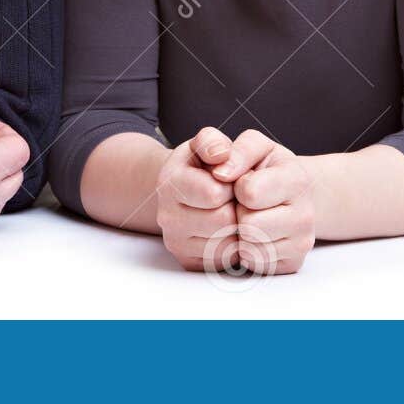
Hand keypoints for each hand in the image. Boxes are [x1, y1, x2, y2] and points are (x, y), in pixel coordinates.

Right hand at [154, 127, 238, 271]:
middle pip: (223, 221)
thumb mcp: (203, 143)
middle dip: (236, 206)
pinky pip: (225, 260)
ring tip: (230, 211)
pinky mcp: (189, 262)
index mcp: (170, 184)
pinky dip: (233, 246)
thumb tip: (220, 155)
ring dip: (237, 227)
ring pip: (227, 244)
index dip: (232, 184)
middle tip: (232, 197)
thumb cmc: (200, 166)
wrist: (182, 191)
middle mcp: (167, 218)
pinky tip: (227, 229)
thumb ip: (212, 141)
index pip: (215, 194)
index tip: (229, 179)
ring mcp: (176, 243)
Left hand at [208, 129, 313, 274]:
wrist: (295, 193)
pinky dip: (247, 250)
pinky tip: (254, 234)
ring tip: (250, 216)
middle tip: (246, 203)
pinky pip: (254, 263)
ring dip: (240, 233)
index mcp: (297, 179)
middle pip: (248, 225)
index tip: (244, 181)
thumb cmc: (269, 168)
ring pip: (249, 248)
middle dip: (238, 212)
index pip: (249, 193)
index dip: (238, 186)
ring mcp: (302, 243)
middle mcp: (306, 215)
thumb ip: (236, 151)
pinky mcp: (293, 263)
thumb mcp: (256, 146)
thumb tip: (220, 173)